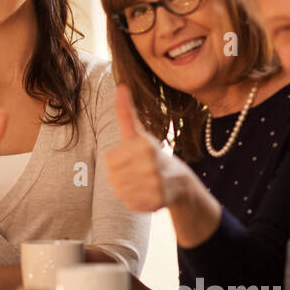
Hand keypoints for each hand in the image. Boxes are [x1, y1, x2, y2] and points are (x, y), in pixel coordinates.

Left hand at [105, 84, 190, 212]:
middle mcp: (150, 163)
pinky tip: (148, 194)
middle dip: (121, 175)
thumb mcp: (139, 133)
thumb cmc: (152, 155)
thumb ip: (126, 112)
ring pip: (119, 191)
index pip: (109, 160)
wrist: (180, 183)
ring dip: (127, 189)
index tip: (133, 157)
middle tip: (138, 172)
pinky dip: (135, 201)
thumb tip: (120, 85)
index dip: (118, 160)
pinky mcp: (156, 202)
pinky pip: (129, 203)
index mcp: (144, 145)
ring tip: (143, 182)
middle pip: (112, 177)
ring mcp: (154, 184)